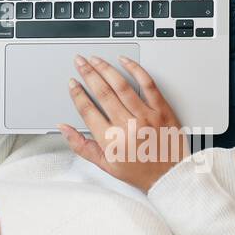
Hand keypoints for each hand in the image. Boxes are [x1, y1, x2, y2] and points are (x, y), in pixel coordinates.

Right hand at [59, 54, 188, 192]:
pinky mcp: (162, 110)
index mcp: (111, 141)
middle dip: (87, 73)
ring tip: (95, 59)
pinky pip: (147, 84)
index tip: (72, 83)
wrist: (170, 176)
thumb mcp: (106, 164)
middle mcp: (127, 126)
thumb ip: (82, 146)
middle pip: (102, 92)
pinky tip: (124, 60)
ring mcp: (146, 116)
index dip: (77, 94)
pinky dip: (135, 69)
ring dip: (105, 68)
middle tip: (79, 62)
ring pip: (121, 85)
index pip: (87, 110)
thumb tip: (65, 128)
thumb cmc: (140, 172)